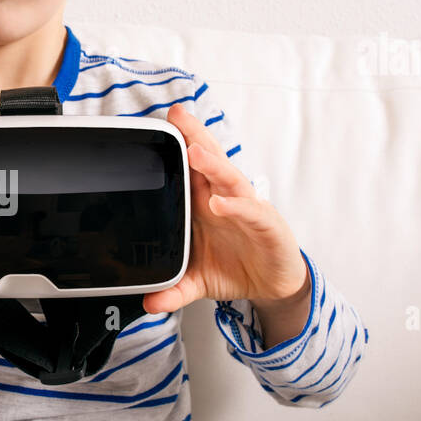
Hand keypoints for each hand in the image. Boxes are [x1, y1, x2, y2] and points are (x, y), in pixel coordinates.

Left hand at [142, 104, 308, 314]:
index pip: (189, 169)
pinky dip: (236, 206)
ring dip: (213, 165)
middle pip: (210, 161)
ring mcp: (246, 209)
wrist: (271, 284)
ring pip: (230, 180)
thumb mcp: (196, 281)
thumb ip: (173, 290)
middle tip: (177, 117)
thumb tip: (148, 303)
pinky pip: (251, 212)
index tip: (158, 125)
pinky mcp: (267, 226)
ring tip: (196, 152)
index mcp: (204, 203)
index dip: (177, 145)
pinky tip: (220, 203)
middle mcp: (224, 199)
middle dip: (194, 136)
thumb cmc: (235, 267)